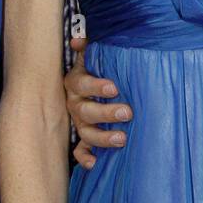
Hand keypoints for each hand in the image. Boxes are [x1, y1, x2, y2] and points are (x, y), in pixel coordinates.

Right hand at [65, 33, 131, 168]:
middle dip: (106, 113)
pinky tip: (95, 163)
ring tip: (122, 139)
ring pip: (85, 132)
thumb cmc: (101, 68)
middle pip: (85, 111)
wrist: (100, 84)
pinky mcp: (83, 137)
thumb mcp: (95, 54)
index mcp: (76, 82)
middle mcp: (75, 103)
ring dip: (102, 138)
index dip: (95, 86)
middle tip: (127, 112)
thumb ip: (91, 46)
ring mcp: (79, 122)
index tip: (114, 88)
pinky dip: (85, 158)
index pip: (81, 84)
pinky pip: (79, 150)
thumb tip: (80, 39)